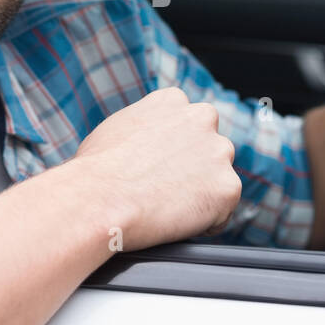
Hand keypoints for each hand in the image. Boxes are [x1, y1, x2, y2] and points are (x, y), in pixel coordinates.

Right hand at [71, 86, 241, 249]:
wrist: (99, 199)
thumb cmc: (96, 169)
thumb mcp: (117, 128)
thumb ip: (144, 127)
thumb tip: (145, 142)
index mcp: (172, 100)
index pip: (188, 124)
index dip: (176, 150)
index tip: (162, 168)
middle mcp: (202, 118)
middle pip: (210, 147)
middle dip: (196, 169)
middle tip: (167, 191)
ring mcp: (219, 153)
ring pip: (219, 178)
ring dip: (202, 194)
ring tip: (168, 210)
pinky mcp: (227, 188)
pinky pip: (223, 211)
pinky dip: (206, 222)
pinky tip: (177, 224)